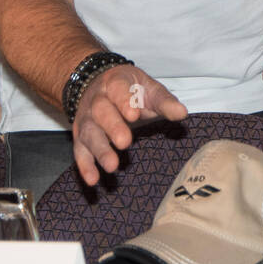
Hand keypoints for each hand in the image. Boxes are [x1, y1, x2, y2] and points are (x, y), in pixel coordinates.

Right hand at [71, 64, 187, 185]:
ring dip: (100, 150)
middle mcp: (96, 100)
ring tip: (112, 166)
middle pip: (101, 112)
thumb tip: (182, 113)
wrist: (99, 85)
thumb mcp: (149, 89)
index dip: (124, 101)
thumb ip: (165, 102)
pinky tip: (93, 180)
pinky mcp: (81, 137)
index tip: (134, 115)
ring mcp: (86, 119)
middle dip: (112, 127)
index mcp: (115, 82)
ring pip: (89, 133)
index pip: (118, 89)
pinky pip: (80, 151)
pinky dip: (85, 166)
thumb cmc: (130, 90)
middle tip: (125, 142)